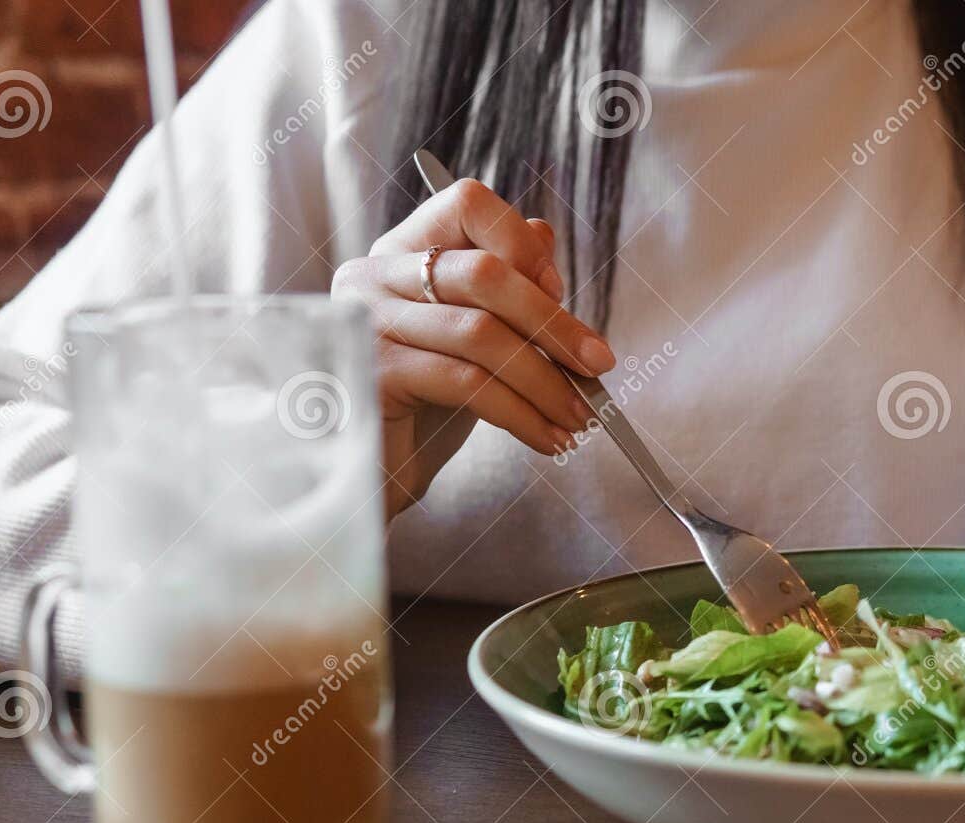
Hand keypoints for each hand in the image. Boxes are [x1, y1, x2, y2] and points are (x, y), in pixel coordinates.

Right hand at [331, 178, 616, 517]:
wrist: (365, 477)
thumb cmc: (418, 410)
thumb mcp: (467, 343)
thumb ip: (498, 288)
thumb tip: (543, 235)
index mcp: (401, 254)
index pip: (467, 204)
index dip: (523, 245)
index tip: (561, 294)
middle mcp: (374, 276)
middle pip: (484, 273)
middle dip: (554, 324)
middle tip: (599, 366)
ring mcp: (367, 323)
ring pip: (481, 334)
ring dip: (545, 381)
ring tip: (578, 418)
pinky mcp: (372, 374)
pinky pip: (466, 383)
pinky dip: (519, 413)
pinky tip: (545, 437)